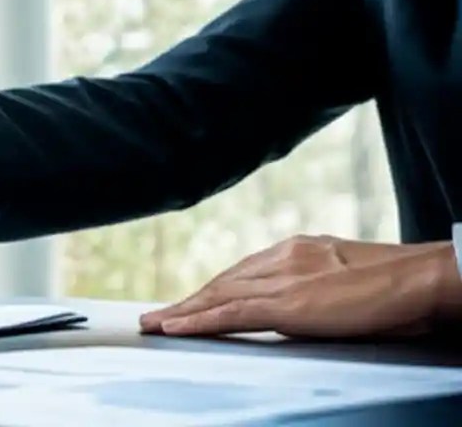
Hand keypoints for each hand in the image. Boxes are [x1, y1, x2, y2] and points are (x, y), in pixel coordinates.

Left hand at [139, 234, 461, 337]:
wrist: (421, 279)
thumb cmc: (398, 285)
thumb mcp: (347, 278)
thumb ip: (317, 285)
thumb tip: (305, 304)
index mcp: (297, 249)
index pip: (242, 271)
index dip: (213, 288)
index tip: (191, 299)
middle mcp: (282, 257)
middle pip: (223, 281)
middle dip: (189, 300)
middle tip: (158, 315)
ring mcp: (282, 278)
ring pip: (218, 295)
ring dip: (183, 311)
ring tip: (156, 324)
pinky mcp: (286, 303)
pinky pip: (230, 313)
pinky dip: (197, 321)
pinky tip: (175, 327)